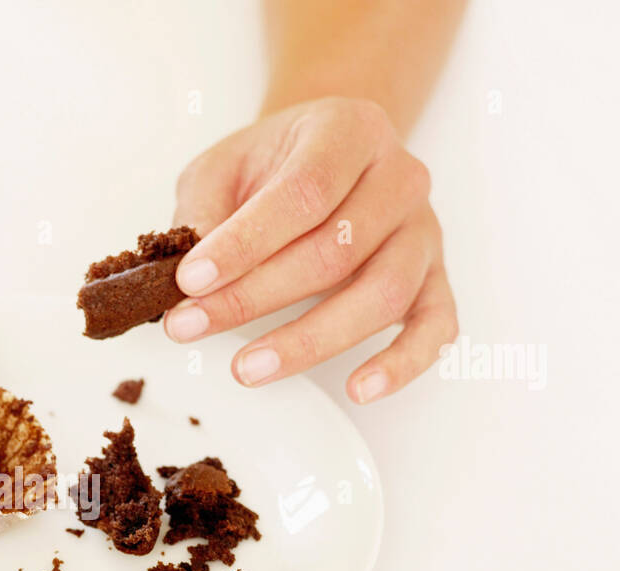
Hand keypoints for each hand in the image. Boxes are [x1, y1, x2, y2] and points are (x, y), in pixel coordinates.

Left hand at [164, 97, 457, 403]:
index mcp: (348, 132)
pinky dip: (402, 362)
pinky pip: (436, 326)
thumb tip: (184, 277)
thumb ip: (203, 212)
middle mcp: (399, 177)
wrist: (330, 159)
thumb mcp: (223, 168)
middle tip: (190, 327)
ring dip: (309, 340)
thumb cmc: (273, 167)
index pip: (303, 192)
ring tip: (247, 369)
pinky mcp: (435, 278)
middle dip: (254, 297)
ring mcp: (423, 231)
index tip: (189, 281)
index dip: (245, 243)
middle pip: (335, 250)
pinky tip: (361, 390)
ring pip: (380, 294)